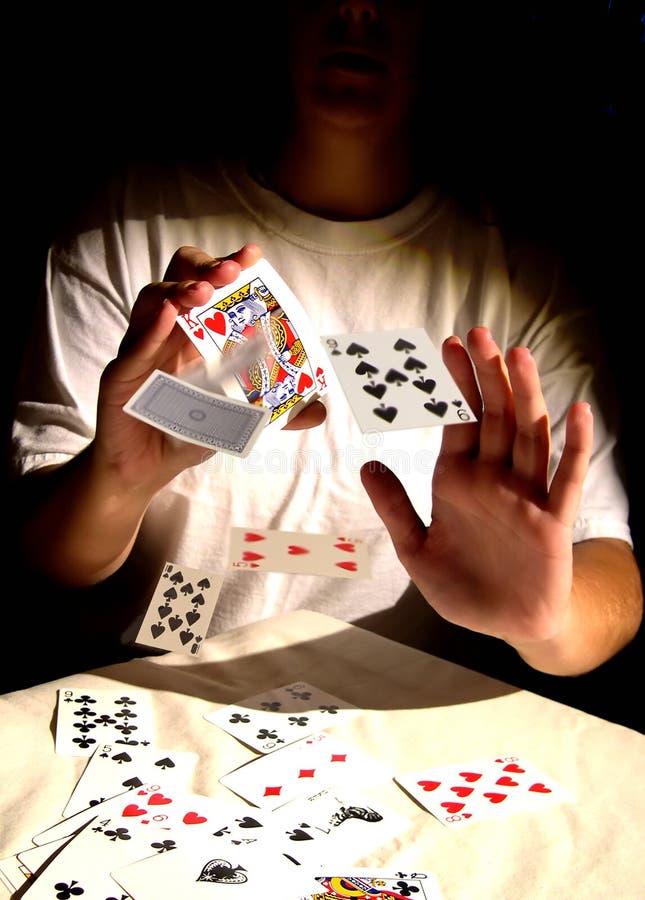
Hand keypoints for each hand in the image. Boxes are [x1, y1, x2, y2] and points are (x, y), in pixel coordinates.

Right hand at [94, 244, 324, 491]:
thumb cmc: (186, 432)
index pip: (210, 284)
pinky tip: (169, 314)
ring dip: (178, 290)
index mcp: (195, 333)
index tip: (252, 256)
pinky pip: (134, 345)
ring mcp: (141, 350)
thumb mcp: (238, 419)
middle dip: (205, 267)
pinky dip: (151, 328)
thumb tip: (320, 410)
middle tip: (230, 272)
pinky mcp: (121, 376)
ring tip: (203, 294)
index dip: (228, 265)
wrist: (147, 469)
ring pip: (151, 301)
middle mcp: (166, 332)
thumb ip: (278, 413)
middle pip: (178, 277)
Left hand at [360, 326, 593, 650]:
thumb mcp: (416, 550)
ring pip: (528, 436)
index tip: (446, 347)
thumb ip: (395, 509)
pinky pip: (566, 479)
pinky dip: (574, 446)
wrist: (506, 623)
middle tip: (478, 334)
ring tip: (517, 356)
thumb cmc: (463, 586)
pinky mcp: (552, 522)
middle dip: (485, 376)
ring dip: (524, 396)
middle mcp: (494, 479)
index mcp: (459, 480)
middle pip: (493, 417)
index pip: (458, 422)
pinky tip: (577, 411)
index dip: (453, 386)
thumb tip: (367, 466)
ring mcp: (525, 496)